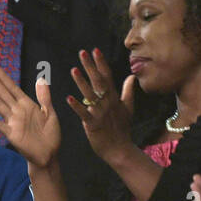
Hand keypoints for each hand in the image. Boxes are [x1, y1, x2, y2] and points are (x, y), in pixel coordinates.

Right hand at [0, 66, 61, 167]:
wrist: (49, 154)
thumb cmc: (51, 135)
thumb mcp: (50, 114)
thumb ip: (44, 98)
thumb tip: (41, 79)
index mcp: (28, 105)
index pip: (13, 88)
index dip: (4, 78)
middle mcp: (18, 111)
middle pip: (3, 93)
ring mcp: (14, 122)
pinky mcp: (12, 134)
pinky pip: (0, 125)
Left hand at [66, 48, 134, 165]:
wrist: (120, 149)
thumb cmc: (122, 128)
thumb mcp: (128, 107)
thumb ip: (128, 91)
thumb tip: (131, 76)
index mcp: (114, 98)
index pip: (107, 76)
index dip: (101, 63)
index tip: (95, 50)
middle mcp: (107, 103)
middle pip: (98, 81)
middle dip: (90, 66)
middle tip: (82, 53)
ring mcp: (100, 113)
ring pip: (90, 95)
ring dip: (81, 82)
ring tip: (73, 70)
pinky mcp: (93, 125)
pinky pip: (84, 114)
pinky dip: (76, 106)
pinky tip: (68, 98)